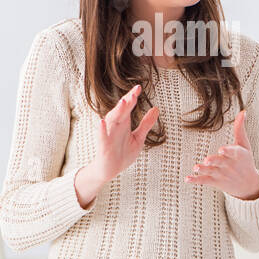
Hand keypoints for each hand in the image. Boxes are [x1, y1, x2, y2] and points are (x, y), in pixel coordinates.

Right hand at [75, 84, 157, 207]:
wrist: (110, 170)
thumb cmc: (123, 153)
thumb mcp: (139, 138)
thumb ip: (146, 124)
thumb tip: (156, 109)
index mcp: (124, 123)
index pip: (128, 107)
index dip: (132, 97)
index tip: (138, 87)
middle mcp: (115, 126)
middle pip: (121, 111)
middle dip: (127, 102)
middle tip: (134, 92)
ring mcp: (109, 135)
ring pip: (112, 121)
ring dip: (117, 111)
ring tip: (123, 102)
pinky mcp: (104, 146)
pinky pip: (102, 137)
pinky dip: (102, 130)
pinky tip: (102, 122)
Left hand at [187, 108, 258, 199]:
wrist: (248, 185)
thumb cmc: (245, 161)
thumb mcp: (245, 145)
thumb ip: (240, 129)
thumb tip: (243, 111)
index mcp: (238, 155)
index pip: (233, 153)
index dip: (228, 151)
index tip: (221, 149)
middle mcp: (229, 165)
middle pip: (221, 162)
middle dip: (214, 161)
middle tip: (207, 160)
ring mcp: (222, 174)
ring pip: (211, 172)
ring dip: (203, 170)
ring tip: (196, 167)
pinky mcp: (215, 181)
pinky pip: (205, 180)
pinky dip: (196, 180)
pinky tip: (187, 178)